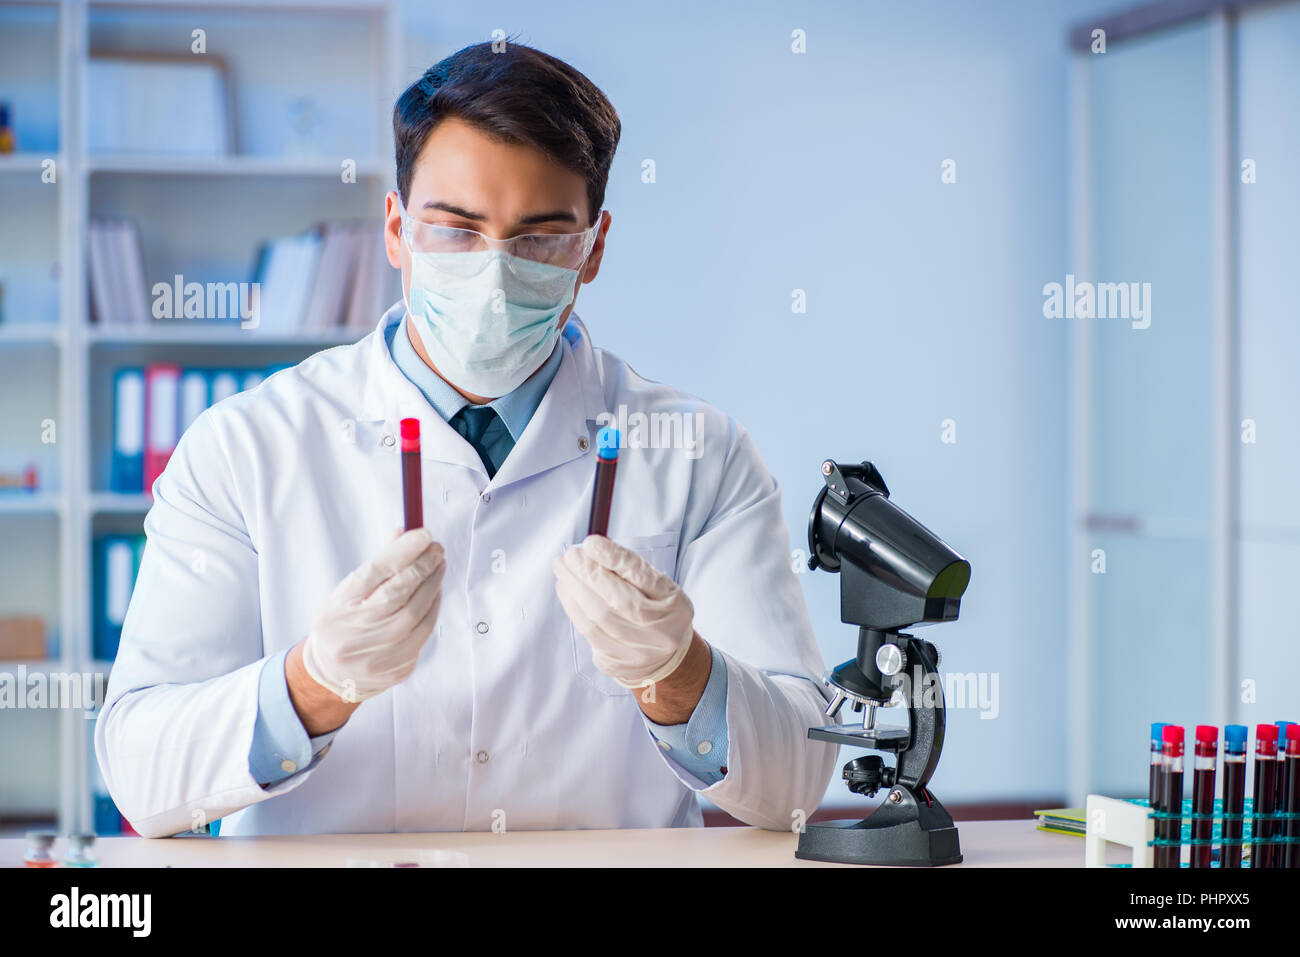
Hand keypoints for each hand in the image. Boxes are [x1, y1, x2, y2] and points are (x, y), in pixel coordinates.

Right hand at [300, 528, 444, 702]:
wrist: (332, 674)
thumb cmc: (343, 623)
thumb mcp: (348, 593)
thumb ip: (378, 565)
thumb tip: (407, 533)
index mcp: (339, 609)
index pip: (375, 573)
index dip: (403, 552)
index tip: (423, 534)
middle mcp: (355, 634)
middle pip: (399, 594)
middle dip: (423, 567)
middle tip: (437, 549)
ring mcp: (376, 656)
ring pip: (416, 615)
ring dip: (433, 587)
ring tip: (438, 568)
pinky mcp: (396, 669)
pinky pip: (423, 635)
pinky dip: (432, 611)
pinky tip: (434, 595)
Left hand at [552, 534, 693, 687]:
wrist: (665, 656)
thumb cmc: (656, 610)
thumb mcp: (657, 585)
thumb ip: (630, 566)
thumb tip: (593, 547)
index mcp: (675, 605)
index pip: (643, 578)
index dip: (615, 559)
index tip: (591, 543)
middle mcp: (661, 632)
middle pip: (617, 601)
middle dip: (588, 574)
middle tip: (570, 555)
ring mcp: (638, 652)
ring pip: (598, 619)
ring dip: (574, 590)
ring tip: (562, 570)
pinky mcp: (616, 663)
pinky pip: (589, 633)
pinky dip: (573, 608)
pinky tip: (566, 591)